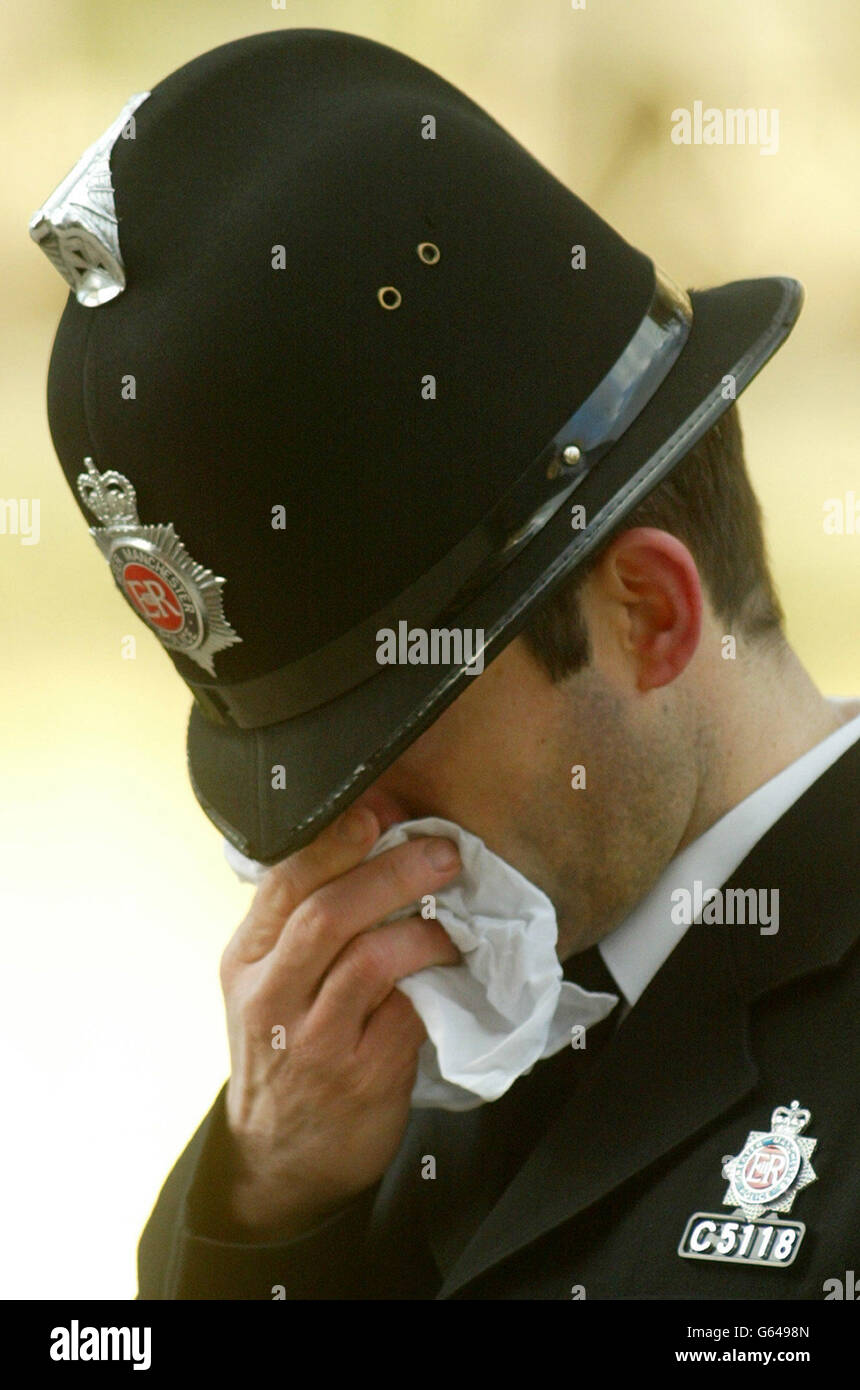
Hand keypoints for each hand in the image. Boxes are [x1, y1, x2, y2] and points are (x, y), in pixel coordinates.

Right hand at [218, 801, 460, 1238]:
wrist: (280, 1159)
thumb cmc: (283, 1050)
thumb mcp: (266, 983)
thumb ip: (300, 922)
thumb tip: (370, 834)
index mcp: (246, 959)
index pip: (284, 881)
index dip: (337, 839)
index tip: (381, 809)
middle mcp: (270, 996)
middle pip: (329, 913)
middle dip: (394, 871)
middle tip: (444, 852)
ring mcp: (314, 1041)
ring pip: (370, 960)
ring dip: (425, 929)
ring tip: (456, 921)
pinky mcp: (361, 1076)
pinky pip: (407, 1012)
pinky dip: (437, 983)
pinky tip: (456, 971)